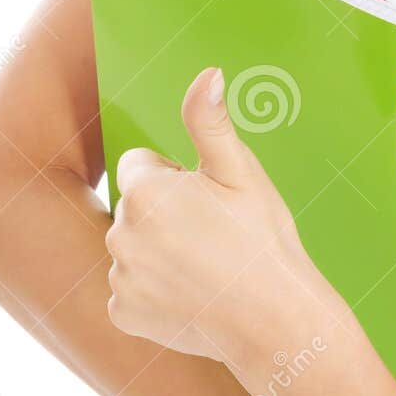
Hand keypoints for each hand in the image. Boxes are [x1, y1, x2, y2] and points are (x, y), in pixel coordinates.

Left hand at [105, 66, 327, 367]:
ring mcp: (119, 277)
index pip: (142, 165)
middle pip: (135, 207)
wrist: (276, 322)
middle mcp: (119, 233)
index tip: (210, 203)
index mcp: (144, 191)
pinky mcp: (123, 314)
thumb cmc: (263, 242)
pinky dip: (154, 293)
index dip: (178, 179)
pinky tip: (192, 296)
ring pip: (133, 248)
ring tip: (207, 268)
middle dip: (166, 214)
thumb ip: (210, 122)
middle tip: (214, 236)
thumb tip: (206, 73)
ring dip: (158, 252)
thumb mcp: (241, 174)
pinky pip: (132, 290)